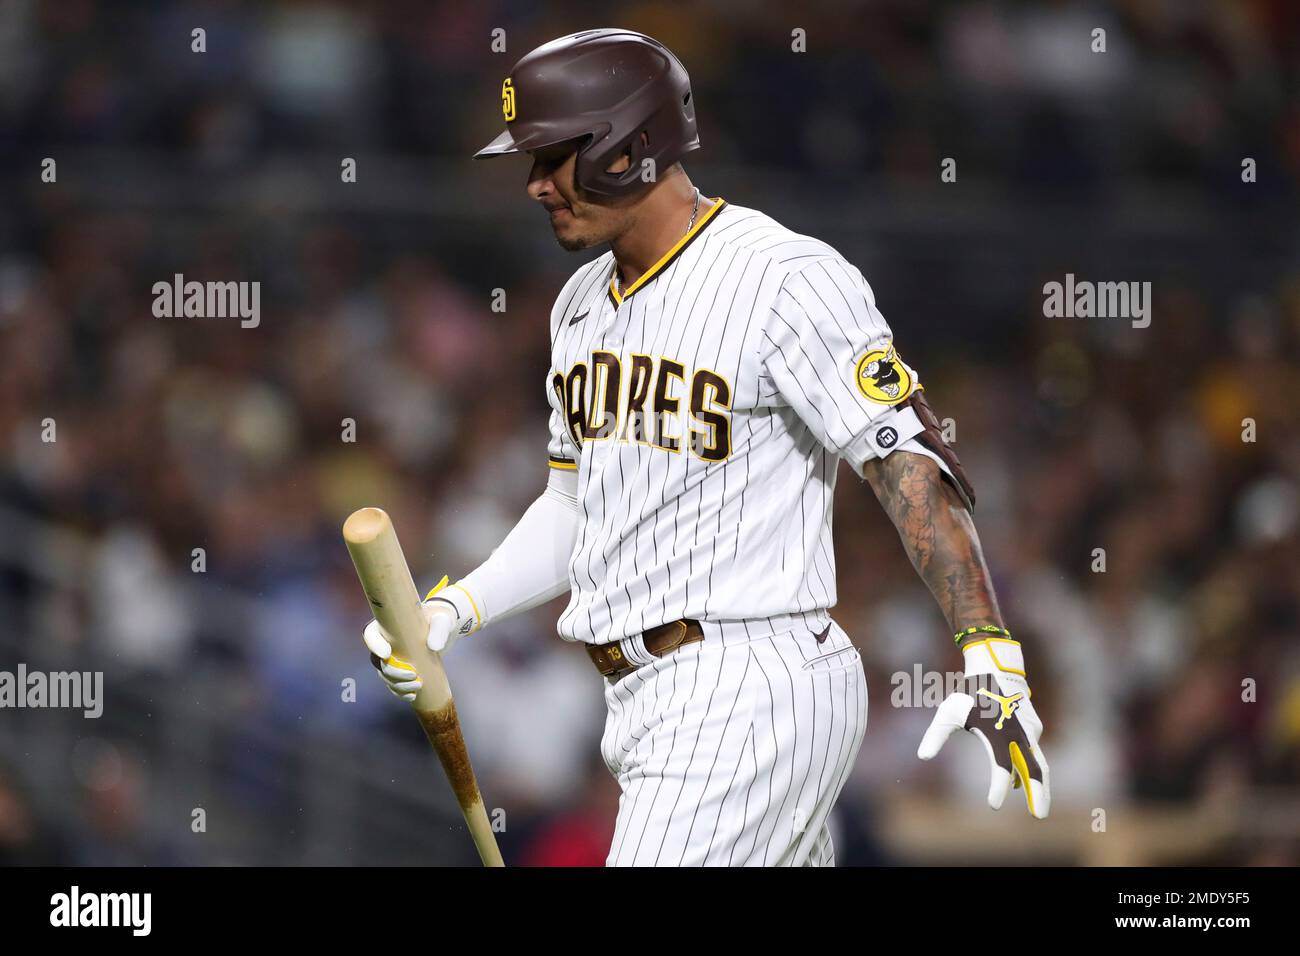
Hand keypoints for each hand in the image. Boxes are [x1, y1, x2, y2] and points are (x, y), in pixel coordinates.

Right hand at [361, 602, 455, 702]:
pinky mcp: (400, 670)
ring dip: (399, 685)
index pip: (371, 634)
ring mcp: (391, 658)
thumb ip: (439, 630)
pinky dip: (401, 692)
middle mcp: (385, 642)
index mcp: (388, 626)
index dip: (374, 645)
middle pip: (378, 661)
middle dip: (393, 672)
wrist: (444, 631)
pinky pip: (393, 685)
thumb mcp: (442, 621)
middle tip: (414, 675)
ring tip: (418, 686)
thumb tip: (434, 647)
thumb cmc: (439, 620)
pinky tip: (412, 696)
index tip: (387, 655)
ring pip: (385, 676)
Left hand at [917, 637, 1050, 818]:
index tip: (994, 805)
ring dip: (1041, 786)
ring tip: (1038, 808)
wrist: (995, 668)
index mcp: (997, 734)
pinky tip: (1021, 781)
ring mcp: (1030, 731)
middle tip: (1038, 816)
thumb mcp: (947, 713)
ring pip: (1039, 763)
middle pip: (1035, 770)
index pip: (1001, 767)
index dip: (998, 787)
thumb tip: (922, 757)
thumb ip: (935, 736)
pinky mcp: (1034, 727)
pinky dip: (1030, 768)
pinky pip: (1033, 752)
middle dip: (1039, 795)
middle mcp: (1018, 734)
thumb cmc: (968, 693)